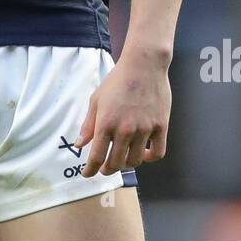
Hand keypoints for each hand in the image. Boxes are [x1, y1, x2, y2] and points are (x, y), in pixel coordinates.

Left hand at [76, 50, 169, 176]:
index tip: (88, 174)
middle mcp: (125, 130)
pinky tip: (143, 154)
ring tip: (123, 158)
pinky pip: (157, 153)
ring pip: (136, 161)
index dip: (91, 170)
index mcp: (106, 123)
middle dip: (107, 169)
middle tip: (105, 167)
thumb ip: (88, 124)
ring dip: (127, 164)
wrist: (144, 65)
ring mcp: (145, 129)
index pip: (97, 157)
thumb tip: (80, 145)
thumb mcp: (97, 99)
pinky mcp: (161, 127)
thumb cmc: (117, 80)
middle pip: (116, 163)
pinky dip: (149, 158)